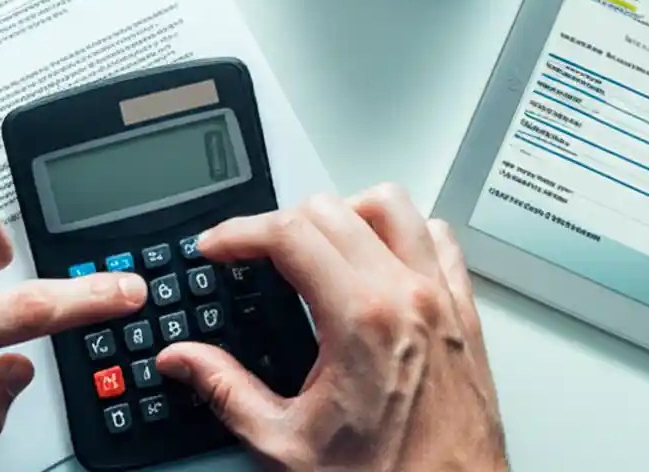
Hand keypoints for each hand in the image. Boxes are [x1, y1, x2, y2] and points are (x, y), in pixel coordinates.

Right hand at [156, 186, 504, 471]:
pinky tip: (380, 259)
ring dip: (345, 212)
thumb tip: (184, 360)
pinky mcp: (464, 314)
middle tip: (253, 255)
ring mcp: (441, 299)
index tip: (219, 248)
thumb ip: (226, 390)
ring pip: (392, 205)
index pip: (289, 234)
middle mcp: (406, 296)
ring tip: (317, 244)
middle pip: (331, 210)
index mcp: (359, 320)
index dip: (240, 233)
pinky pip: (438, 239)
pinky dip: (405, 234)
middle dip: (279, 224)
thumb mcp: (287, 442)